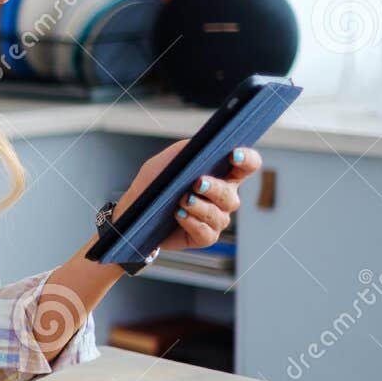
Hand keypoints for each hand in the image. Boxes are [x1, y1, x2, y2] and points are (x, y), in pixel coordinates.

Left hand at [114, 140, 261, 253]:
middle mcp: (223, 198)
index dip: (247, 159)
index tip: (234, 155)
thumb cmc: (153, 185)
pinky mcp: (204, 237)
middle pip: (231, 195)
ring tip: (182, 200)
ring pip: (219, 215)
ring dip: (200, 207)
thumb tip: (200, 143)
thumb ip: (184, 150)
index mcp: (221, 175)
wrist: (134, 212)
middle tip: (198, 183)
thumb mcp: (164, 162)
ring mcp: (215, 219)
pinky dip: (192, 223)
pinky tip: (179, 215)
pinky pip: (206, 233)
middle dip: (216, 188)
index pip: (246, 166)